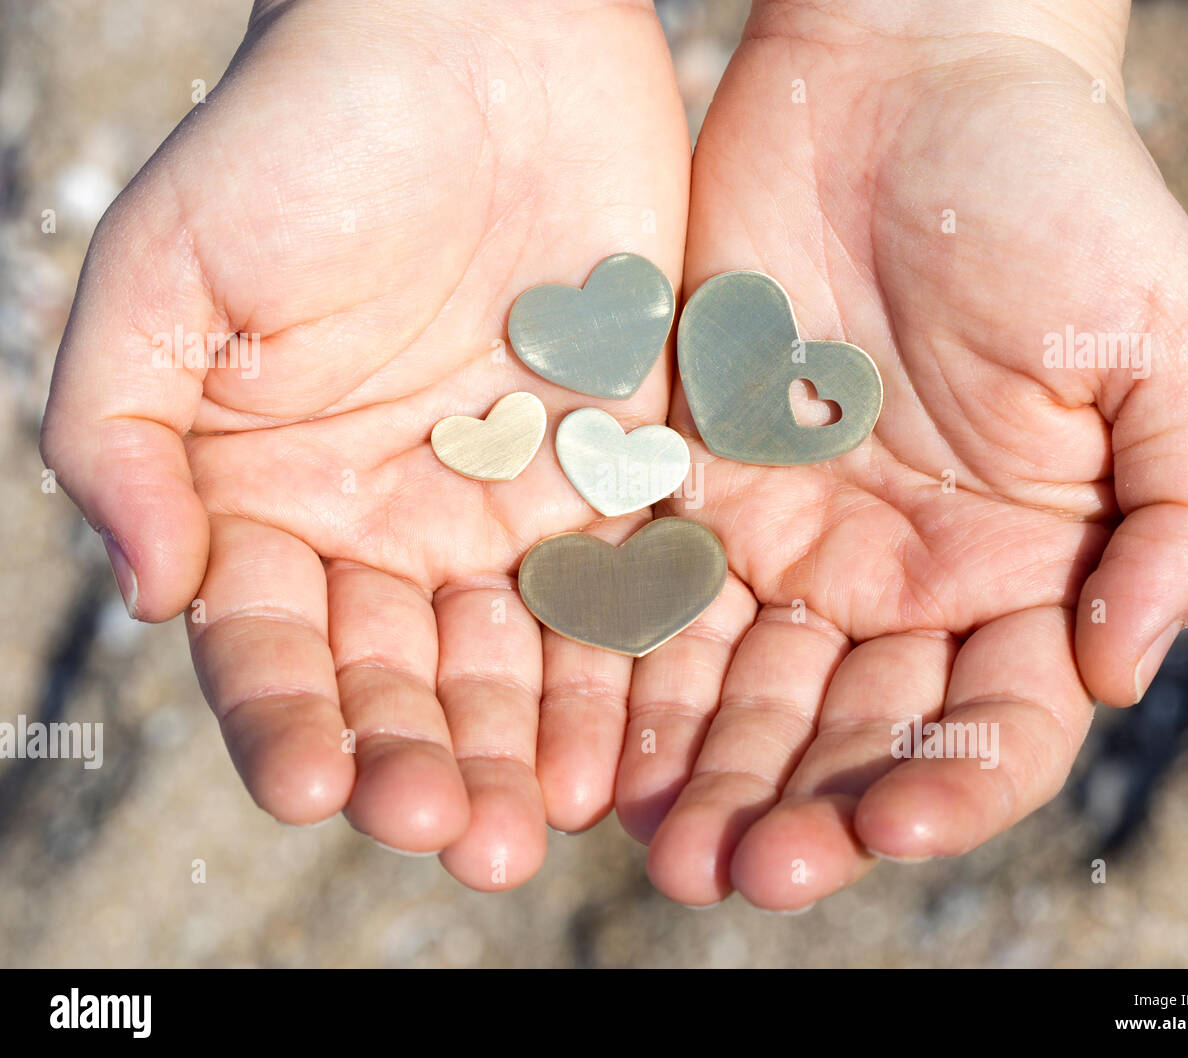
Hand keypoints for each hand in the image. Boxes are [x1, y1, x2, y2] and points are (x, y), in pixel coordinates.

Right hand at [40, 0, 688, 886]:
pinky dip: (628, 658)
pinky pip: (628, 578)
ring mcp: (513, 499)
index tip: (315, 788)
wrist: (473, 39)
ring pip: (523, 655)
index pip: (277, 646)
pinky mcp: (621, 463)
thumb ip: (124, 437)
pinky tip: (634, 730)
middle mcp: (398, 520)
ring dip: (530, 742)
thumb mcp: (166, 278)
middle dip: (429, 762)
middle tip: (459, 837)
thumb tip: (156, 590)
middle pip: (409, 678)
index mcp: (280, 498)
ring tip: (544, 822)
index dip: (289, 722)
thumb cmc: (299, 138)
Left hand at [615, 0, 1187, 907]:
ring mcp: (792, 534)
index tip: (883, 831)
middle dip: (796, 809)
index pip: (988, 727)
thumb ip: (1178, 525)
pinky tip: (595, 739)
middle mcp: (902, 575)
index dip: (945, 794)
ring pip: (742, 690)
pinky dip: (630, 675)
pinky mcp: (695, 480)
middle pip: (847, 732)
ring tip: (658, 843)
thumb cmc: (1058, 198)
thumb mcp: (1164, 355)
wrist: (906, 80)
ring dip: (702, 772)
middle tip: (733, 875)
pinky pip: (657, 598)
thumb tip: (1120, 676)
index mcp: (1020, 568)